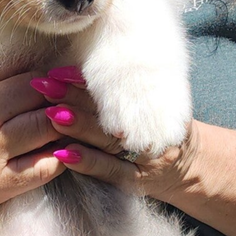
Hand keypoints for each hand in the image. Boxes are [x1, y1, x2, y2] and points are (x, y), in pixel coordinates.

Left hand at [37, 64, 235, 235]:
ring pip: (106, 140)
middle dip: (73, 97)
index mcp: (147, 106)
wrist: (192, 166)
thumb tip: (83, 54)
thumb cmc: (158, 128)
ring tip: (50, 114)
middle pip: (106, 111)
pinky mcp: (135, 182)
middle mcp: (144, 129)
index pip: (112, 91)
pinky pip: (109, 171)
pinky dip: (86, 162)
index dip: (83, 81)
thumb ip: (123, 85)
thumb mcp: (151, 102)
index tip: (58, 70)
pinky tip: (63, 155)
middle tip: (43, 84)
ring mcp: (140, 157)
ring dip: (76, 127)